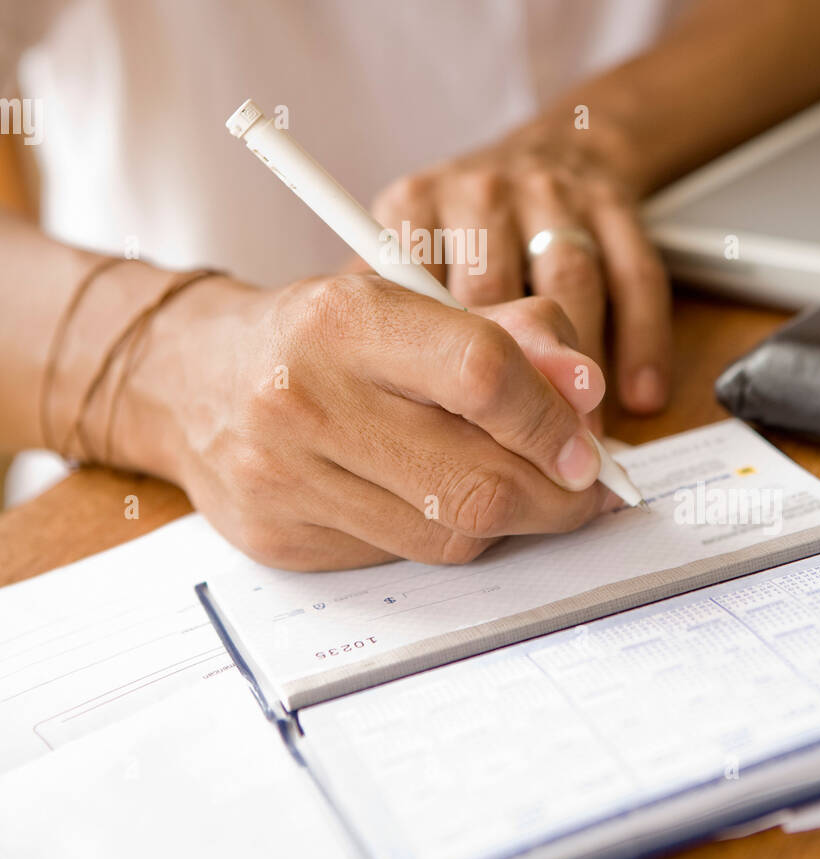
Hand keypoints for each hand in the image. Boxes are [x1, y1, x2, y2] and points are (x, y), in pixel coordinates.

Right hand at [116, 273, 614, 569]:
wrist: (192, 377)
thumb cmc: (317, 335)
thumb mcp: (411, 301)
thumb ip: (512, 333)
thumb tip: (588, 393)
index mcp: (343, 319)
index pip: (482, 374)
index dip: (554, 417)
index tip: (588, 440)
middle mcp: (303, 400)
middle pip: (477, 478)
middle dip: (555, 493)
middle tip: (580, 483)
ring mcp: (284, 480)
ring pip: (450, 533)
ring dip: (506, 518)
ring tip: (512, 482)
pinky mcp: (280, 540)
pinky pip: (404, 557)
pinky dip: (444, 532)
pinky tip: (436, 496)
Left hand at [367, 112, 671, 417]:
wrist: (559, 148)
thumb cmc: (468, 230)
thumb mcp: (407, 257)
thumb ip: (388, 323)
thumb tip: (374, 416)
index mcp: (413, 207)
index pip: (415, 290)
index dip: (434, 373)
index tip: (446, 438)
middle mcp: (478, 191)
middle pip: (491, 287)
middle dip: (507, 380)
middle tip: (519, 453)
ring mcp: (550, 192)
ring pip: (566, 280)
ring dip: (576, 368)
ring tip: (579, 439)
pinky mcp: (614, 200)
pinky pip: (633, 274)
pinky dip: (642, 339)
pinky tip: (641, 397)